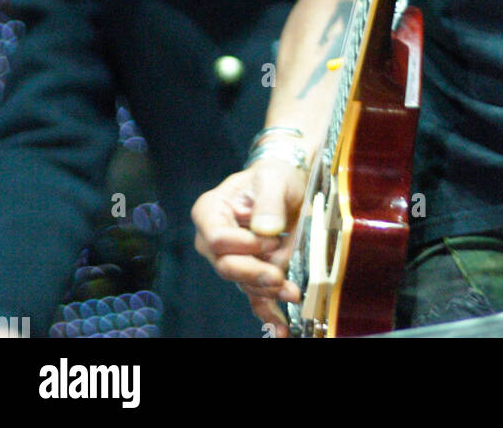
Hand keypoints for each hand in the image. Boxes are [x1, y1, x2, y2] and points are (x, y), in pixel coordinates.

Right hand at [191, 154, 307, 336]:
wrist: (286, 183)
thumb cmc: (274, 175)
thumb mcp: (273, 178)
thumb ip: (268, 202)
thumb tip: (265, 230)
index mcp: (210, 211)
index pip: (218, 239)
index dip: (244, 245)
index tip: (271, 239)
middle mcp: (213, 239)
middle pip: (226, 266)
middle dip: (254, 274)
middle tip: (279, 276)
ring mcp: (230, 259)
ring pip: (243, 283)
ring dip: (268, 290)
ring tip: (292, 292)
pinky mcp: (249, 273)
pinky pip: (254, 297)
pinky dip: (267, 312)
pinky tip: (280, 326)